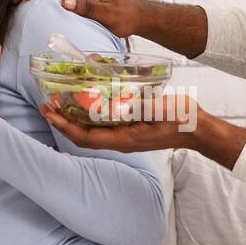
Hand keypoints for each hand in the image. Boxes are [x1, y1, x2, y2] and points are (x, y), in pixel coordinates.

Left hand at [40, 93, 245, 169]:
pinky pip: (103, 127)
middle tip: (47, 105)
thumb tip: (117, 107)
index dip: (64, 126)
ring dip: (73, 120)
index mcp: (125, 139)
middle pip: (83, 137)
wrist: (198, 129)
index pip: (86, 137)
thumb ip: (140, 108)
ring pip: (91, 133)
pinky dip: (89, 117)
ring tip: (60, 104)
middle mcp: (121, 141)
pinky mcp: (131, 130)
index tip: (50, 112)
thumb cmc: (181, 118)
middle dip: (62, 123)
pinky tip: (87, 103)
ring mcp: (126, 137)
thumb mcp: (161, 109)